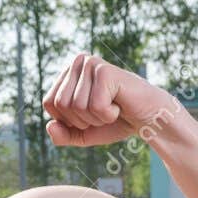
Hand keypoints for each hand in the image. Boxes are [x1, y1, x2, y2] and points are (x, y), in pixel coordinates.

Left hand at [43, 53, 177, 146]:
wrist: (149, 118)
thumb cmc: (115, 122)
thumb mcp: (81, 134)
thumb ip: (62, 136)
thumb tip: (50, 126)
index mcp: (68, 72)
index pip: (49, 103)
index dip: (68, 119)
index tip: (89, 113)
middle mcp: (78, 62)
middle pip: (61, 104)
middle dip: (82, 119)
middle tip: (103, 111)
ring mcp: (92, 64)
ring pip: (76, 106)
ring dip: (96, 118)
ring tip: (112, 107)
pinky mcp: (106, 71)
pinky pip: (95, 106)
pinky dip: (108, 115)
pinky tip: (119, 105)